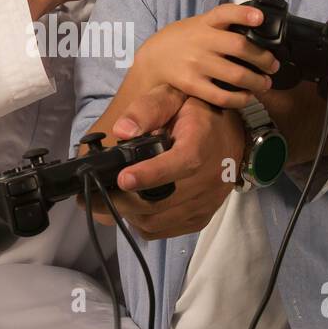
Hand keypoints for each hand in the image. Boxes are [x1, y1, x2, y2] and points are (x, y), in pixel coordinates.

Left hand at [74, 85, 244, 240]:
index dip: (151, 174)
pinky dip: (144, 224)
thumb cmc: (198, 114)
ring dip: (130, 214)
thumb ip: (147, 109)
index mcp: (201, 143)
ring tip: (112, 200)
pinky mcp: (202, 217)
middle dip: (123, 200)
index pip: (181, 163)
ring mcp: (206, 201)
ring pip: (159, 220)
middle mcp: (209, 177)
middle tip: (94, 195)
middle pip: (162, 201)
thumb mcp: (174, 97)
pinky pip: (166, 231)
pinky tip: (134, 209)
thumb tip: (122, 131)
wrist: (233, 135)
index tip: (123, 178)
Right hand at [133, 3, 279, 109]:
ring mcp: (196, 64)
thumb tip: (256, 30)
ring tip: (265, 84)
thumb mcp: (198, 25)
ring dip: (257, 81)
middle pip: (240, 47)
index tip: (260, 18)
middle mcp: (201, 41)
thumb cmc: (183, 40)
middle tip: (273, 66)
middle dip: (264, 59)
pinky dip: (240, 98)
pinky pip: (222, 95)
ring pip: (236, 74)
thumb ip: (221, 26)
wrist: (152, 59)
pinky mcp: (192, 84)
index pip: (225, 13)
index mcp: (204, 23)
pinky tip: (247, 96)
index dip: (244, 14)